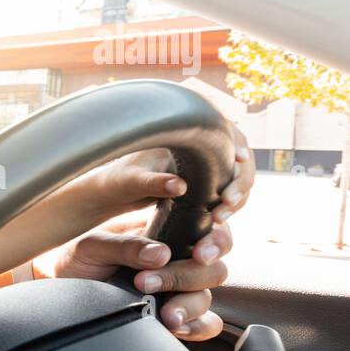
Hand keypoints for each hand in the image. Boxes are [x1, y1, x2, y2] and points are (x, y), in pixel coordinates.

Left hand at [37, 220, 233, 340]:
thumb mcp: (93, 246)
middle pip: (213, 268)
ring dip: (187, 305)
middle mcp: (179, 262)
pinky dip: (197, 327)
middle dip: (186, 276)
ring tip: (162, 312)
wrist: (62, 293)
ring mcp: (178, 291)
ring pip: (205, 297)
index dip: (216, 240)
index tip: (200, 252)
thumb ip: (126, 246)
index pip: (209, 231)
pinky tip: (176, 327)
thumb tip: (160, 253)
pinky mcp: (175, 316)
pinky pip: (204, 324)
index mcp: (167, 234)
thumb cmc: (80, 261)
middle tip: (146, 281)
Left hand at [65, 122, 254, 225]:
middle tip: (228, 201)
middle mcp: (198, 147)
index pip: (225, 132)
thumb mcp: (130, 182)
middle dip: (240, 179)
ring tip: (221, 216)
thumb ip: (153, 183)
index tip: (239, 161)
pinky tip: (218, 218)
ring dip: (237, 195)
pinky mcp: (201, 184)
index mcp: (184, 134)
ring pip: (236, 177)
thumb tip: (180, 187)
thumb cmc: (116, 181)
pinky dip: (227, 204)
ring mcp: (203, 166)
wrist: (111, 193)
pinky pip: (225, 191)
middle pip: (238, 157)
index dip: (237, 145)